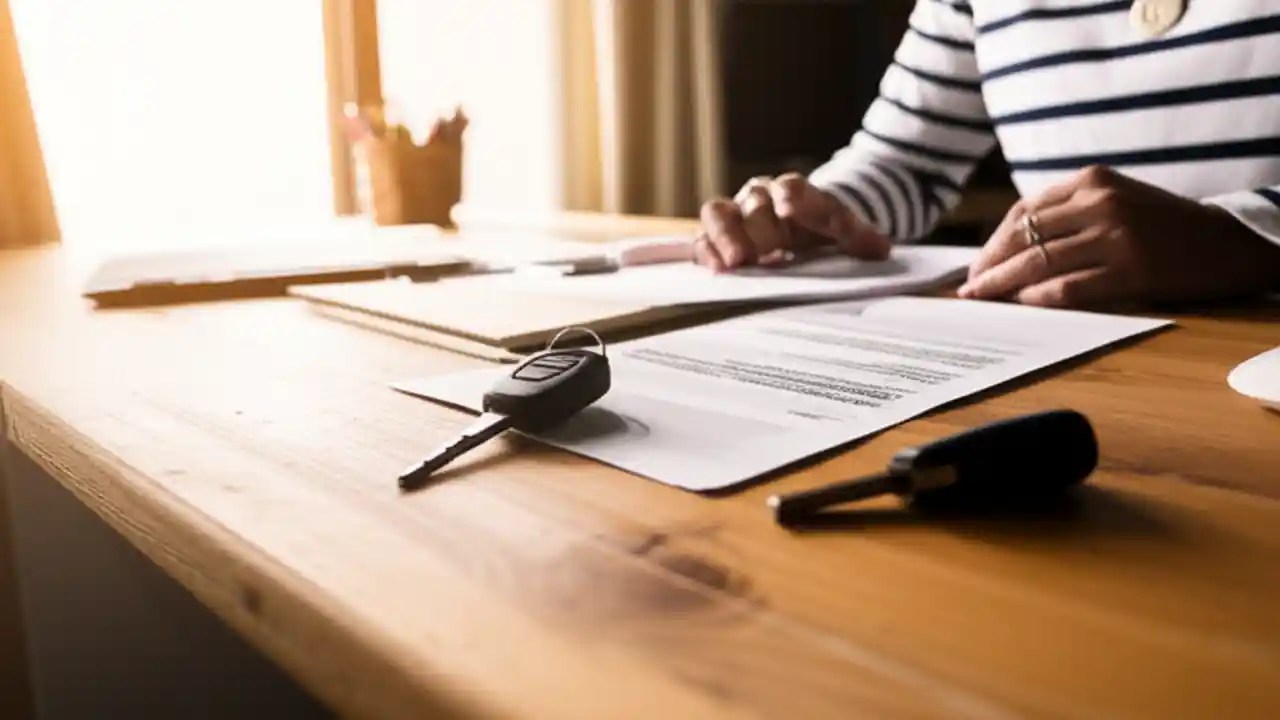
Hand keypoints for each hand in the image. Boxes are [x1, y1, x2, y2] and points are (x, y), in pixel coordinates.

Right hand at [695, 173, 890, 270]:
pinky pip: (702, 240)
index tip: (789, 209)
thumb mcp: (843, 232)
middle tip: (768, 253)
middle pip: (754, 204)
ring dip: (726, 238)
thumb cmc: (817, 229)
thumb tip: (880, 249)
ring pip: (719, 214)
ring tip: (737, 262)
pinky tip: (716, 269)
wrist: (797, 229)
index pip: (792, 187)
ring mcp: (733, 217)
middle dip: (759, 228)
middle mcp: (758, 197)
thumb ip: (859, 237)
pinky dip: (706, 253)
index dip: (791, 197)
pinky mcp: (714, 240)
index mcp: (792, 191)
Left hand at [959, 166, 1279, 307]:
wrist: (1227, 241)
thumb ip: (1069, 214)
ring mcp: (1115, 234)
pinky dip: (1038, 297)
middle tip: (968, 289)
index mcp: (1091, 180)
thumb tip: (1010, 248)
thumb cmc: (1163, 226)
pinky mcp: (1130, 268)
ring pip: (1038, 261)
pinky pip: (1069, 286)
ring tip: (983, 300)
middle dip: (988, 265)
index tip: (976, 265)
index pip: (1024, 211)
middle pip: (1024, 236)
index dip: (993, 241)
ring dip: (1002, 284)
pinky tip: (1021, 305)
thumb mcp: (1115, 200)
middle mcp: (1099, 202)